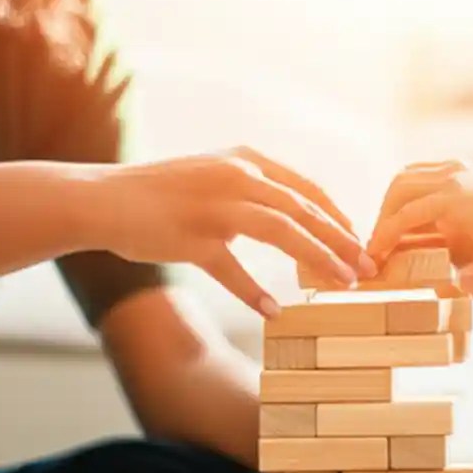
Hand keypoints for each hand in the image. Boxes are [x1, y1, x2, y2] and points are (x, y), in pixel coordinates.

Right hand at [92, 146, 374, 316]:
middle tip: (368, 268)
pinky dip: (254, 292)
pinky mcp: (191, 238)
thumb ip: (253, 192)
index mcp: (244, 161)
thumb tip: (296, 218)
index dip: (338, 217)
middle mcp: (235, 178)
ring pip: (281, 232)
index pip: (307, 189)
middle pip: (303, 210)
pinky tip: (275, 311)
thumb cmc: (162, 194)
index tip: (360, 242)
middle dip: (341, 241)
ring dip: (317, 259)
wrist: (104, 199)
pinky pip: (231, 269)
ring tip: (341, 284)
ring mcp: (213, 207)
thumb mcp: (214, 176)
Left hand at [366, 161, 472, 272]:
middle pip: (401, 181)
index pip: (414, 179)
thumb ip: (444, 235)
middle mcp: (455, 169)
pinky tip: (381, 253)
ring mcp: (454, 179)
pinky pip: (405, 214)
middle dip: (384, 212)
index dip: (396, 205)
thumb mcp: (472, 236)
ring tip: (376, 253)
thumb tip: (413, 248)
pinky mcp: (452, 198)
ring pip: (398, 193)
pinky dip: (388, 233)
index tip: (386, 236)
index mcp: (462, 173)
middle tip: (377, 246)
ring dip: (382, 222)